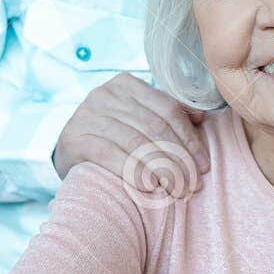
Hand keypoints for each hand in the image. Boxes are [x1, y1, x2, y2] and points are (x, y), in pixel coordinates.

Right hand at [52, 71, 208, 192]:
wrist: (70, 152)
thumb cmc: (113, 137)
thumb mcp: (140, 119)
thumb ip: (168, 114)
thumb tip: (200, 117)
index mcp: (126, 84)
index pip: (168, 110)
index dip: (189, 139)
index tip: (203, 166)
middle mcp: (105, 94)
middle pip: (154, 126)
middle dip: (177, 158)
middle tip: (191, 184)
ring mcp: (86, 115)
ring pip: (134, 141)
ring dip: (160, 169)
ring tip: (175, 189)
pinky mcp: (73, 138)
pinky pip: (109, 154)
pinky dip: (131, 170)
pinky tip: (147, 187)